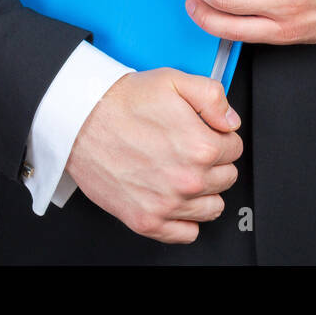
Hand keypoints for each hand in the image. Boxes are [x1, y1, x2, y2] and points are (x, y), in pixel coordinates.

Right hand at [64, 68, 241, 243]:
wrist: (80, 122)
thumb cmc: (122, 103)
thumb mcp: (175, 81)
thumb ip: (213, 97)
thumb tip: (231, 120)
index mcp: (200, 147)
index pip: (235, 148)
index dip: (221, 137)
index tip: (206, 133)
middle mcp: (187, 180)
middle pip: (227, 177)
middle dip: (215, 162)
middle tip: (191, 150)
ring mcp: (167, 204)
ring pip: (213, 207)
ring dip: (205, 191)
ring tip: (184, 173)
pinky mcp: (146, 220)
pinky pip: (187, 233)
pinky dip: (186, 220)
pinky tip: (177, 199)